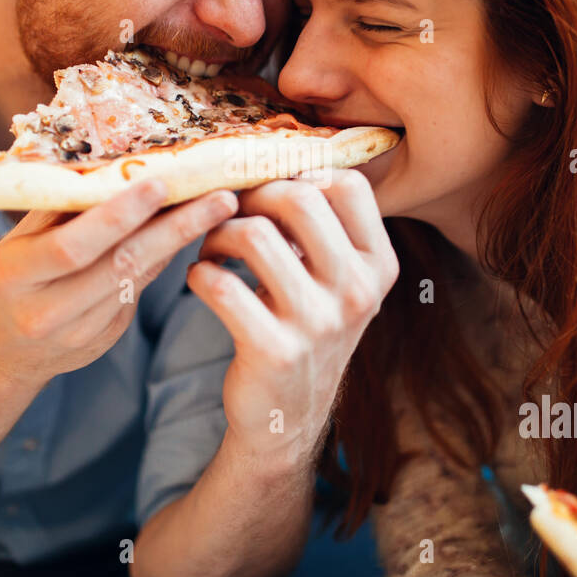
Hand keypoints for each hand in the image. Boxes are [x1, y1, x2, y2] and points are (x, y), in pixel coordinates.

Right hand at [0, 178, 238, 387]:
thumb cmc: (11, 276)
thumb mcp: (18, 240)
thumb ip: (60, 208)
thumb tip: (118, 162)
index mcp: (15, 275)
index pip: (73, 246)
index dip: (118, 216)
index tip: (160, 183)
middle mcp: (46, 310)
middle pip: (120, 265)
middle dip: (176, 227)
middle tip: (221, 197)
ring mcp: (78, 332)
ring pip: (139, 279)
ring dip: (182, 240)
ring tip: (219, 207)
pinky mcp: (103, 340)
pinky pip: (140, 292)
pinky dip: (166, 259)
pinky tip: (193, 232)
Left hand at [186, 170, 398, 464]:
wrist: (287, 417)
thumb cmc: (304, 329)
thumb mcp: (337, 281)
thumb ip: (324, 228)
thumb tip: (277, 159)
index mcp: (378, 265)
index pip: (346, 184)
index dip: (299, 175)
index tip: (271, 194)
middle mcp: (357, 291)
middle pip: (298, 198)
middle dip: (251, 197)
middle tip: (229, 214)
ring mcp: (318, 323)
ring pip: (254, 236)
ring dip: (218, 235)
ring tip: (211, 250)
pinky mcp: (274, 351)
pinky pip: (220, 285)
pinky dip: (199, 274)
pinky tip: (201, 281)